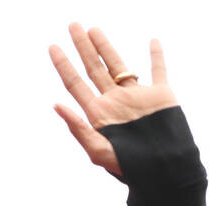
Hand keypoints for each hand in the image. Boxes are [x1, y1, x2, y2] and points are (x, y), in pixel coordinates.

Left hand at [49, 23, 177, 177]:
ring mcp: (136, 96)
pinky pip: (158, 70)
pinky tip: (152, 41)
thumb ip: (78, 127)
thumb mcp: (97, 150)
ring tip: (93, 30)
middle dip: (82, 47)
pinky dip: (157, 56)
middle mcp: (114, 101)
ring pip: (118, 65)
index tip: (53, 47)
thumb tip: (55, 105)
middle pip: (93, 68)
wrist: (162, 169)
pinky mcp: (160, 95)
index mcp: (98, 113)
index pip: (75, 83)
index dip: (63, 65)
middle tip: (72, 26)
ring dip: (106, 47)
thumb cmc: (128, 166)